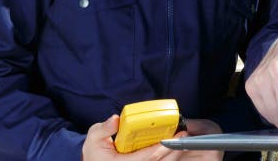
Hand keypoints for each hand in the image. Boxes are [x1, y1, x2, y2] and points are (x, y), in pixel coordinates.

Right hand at [82, 115, 221, 159]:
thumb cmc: (95, 153)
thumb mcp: (94, 138)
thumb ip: (104, 129)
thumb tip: (115, 120)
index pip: (148, 156)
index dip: (163, 146)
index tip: (173, 136)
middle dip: (173, 149)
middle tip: (183, 136)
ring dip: (174, 154)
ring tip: (182, 140)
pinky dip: (168, 157)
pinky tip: (174, 148)